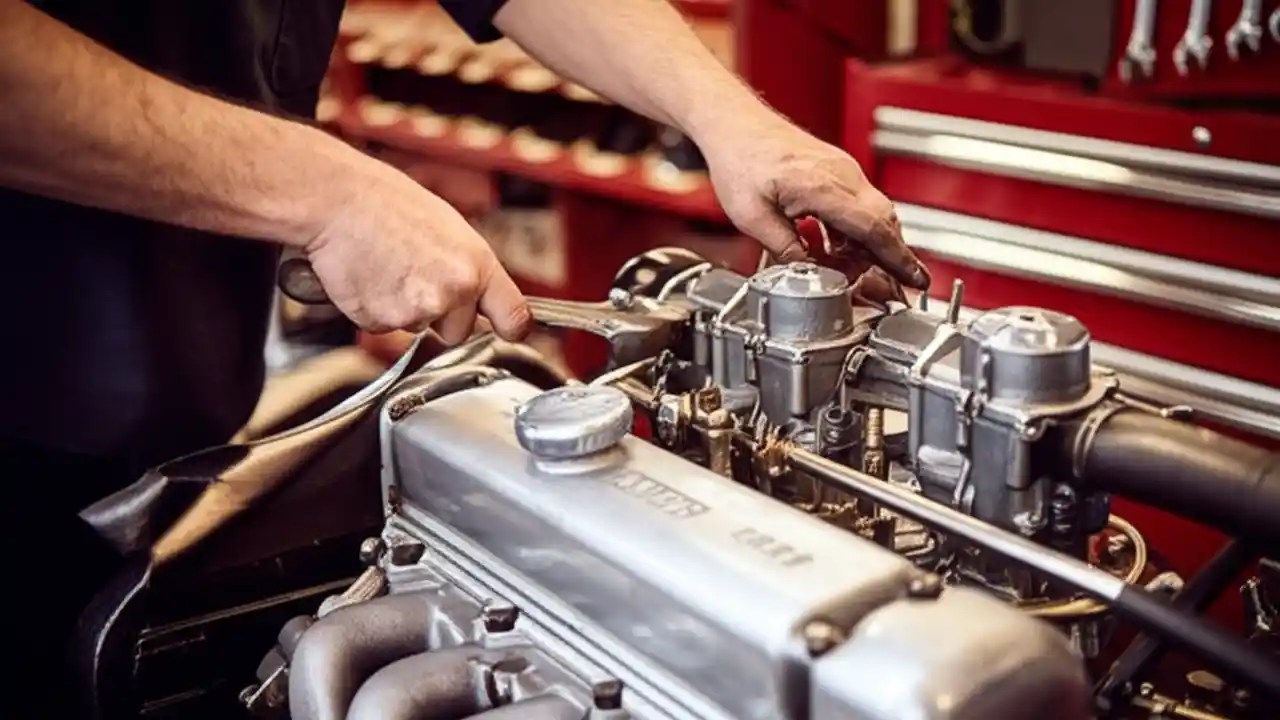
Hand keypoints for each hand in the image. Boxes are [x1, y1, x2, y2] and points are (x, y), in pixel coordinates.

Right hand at [304, 158, 529, 342]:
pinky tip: (369, 277)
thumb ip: (468, 267)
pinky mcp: (382, 321)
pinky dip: (375, 309)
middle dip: (441, 315)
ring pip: (418, 329)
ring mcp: (418, 310)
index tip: (511, 331)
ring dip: (404, 309)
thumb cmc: (387, 205)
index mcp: (477, 265)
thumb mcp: (449, 229)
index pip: (514, 316)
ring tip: (388, 267)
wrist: (337, 202)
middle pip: (459, 331)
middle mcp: (454, 292)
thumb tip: (479, 292)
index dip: (513, 328)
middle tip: (414, 276)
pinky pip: (384, 327)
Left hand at [698, 112, 930, 291]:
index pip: (874, 228)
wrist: (735, 126)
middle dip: (886, 258)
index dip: (897, 259)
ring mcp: (843, 171)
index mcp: (823, 187)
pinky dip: (854, 231)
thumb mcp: (752, 218)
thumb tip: (809, 276)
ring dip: (866, 246)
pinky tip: (833, 247)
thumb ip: (785, 250)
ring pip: (875, 215)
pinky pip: (860, 206)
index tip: (915, 280)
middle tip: (879, 285)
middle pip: (884, 223)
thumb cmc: (740, 160)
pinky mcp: (838, 172)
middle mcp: (842, 175)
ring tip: (843, 267)